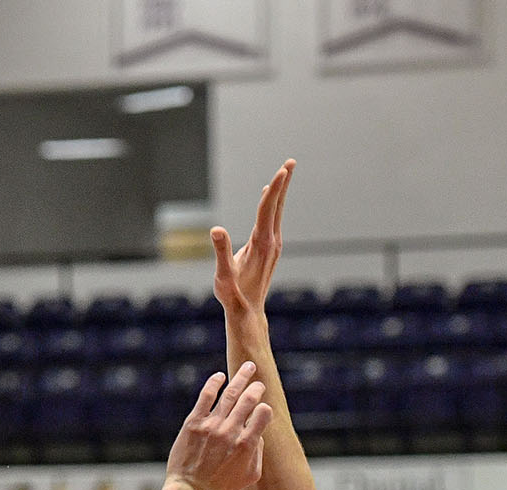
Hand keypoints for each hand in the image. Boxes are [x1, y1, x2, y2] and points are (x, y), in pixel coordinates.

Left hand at [165, 361, 273, 489]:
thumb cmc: (222, 485)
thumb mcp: (251, 475)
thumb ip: (259, 452)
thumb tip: (259, 432)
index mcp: (247, 445)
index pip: (263, 414)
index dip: (265, 409)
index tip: (263, 409)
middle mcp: (230, 432)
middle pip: (248, 399)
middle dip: (256, 388)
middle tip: (259, 383)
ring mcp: (211, 426)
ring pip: (230, 393)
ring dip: (241, 378)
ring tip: (248, 367)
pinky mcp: (193, 423)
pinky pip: (206, 396)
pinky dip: (215, 383)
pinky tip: (221, 376)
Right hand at [211, 160, 294, 315]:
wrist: (248, 311)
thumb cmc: (233, 294)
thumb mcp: (223, 275)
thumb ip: (221, 251)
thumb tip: (216, 230)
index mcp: (261, 243)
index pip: (268, 209)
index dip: (274, 189)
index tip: (282, 171)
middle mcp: (271, 242)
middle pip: (277, 206)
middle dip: (283, 183)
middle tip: (290, 162)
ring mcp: (273, 245)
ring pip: (276, 212)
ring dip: (279, 191)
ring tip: (283, 173)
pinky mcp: (270, 249)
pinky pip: (272, 220)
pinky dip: (272, 205)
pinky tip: (269, 198)